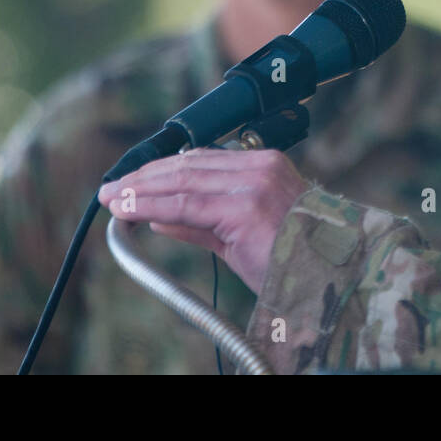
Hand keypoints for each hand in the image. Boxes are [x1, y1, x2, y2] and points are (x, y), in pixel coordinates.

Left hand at [97, 148, 309, 293]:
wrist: (329, 280)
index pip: (202, 160)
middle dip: (144, 178)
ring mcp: (253, 185)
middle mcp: (259, 168)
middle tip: (111, 190)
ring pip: (183, 181)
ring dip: (141, 190)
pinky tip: (129, 210)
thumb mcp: (239, 237)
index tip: (132, 182)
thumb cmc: (292, 261)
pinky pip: (186, 205)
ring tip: (113, 199)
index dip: (161, 170)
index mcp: (264, 166)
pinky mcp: (245, 208)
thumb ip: (200, 224)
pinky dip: (152, 205)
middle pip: (188, 165)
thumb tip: (158, 219)